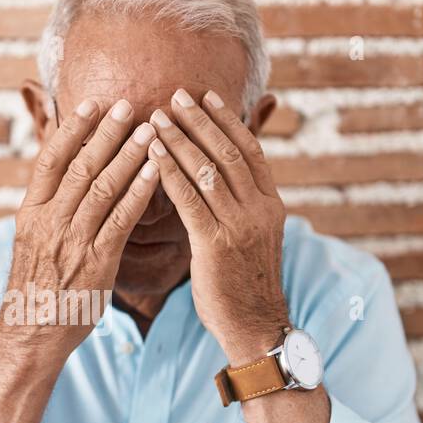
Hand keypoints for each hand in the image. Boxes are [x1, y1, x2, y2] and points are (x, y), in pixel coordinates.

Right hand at [0, 97, 159, 362]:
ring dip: (129, 155)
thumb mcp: (32, 243)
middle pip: (80, 166)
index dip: (72, 129)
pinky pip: (121, 219)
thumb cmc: (36, 289)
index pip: (50, 160)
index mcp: (30, 213)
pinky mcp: (96, 262)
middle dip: (106, 132)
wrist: (30, 335)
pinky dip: (139, 192)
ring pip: (103, 187)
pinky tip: (157, 172)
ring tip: (150, 129)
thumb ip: (48, 210)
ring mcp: (72, 241)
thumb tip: (64, 178)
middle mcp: (49, 222)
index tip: (92, 103)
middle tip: (129, 104)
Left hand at [148, 88, 288, 365]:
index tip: (208, 96)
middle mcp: (260, 209)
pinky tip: (151, 155)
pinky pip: (189, 198)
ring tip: (157, 116)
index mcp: (272, 206)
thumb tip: (225, 182)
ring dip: (180, 139)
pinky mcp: (216, 244)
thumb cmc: (244, 287)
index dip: (229, 121)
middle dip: (201, 120)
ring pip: (207, 169)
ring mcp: (240, 226)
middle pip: (229, 152)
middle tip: (176, 94)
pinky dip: (168, 172)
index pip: (251, 151)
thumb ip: (241, 208)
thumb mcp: (252, 240)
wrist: (254, 328)